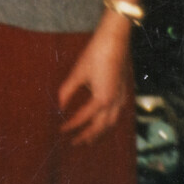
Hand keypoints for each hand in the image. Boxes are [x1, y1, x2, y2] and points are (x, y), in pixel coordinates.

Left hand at [56, 15, 135, 144]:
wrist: (115, 39)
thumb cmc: (95, 54)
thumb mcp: (77, 73)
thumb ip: (67, 91)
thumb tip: (59, 106)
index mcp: (102, 99)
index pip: (84, 119)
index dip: (72, 126)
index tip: (61, 131)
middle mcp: (115, 102)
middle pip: (101, 127)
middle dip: (88, 137)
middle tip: (75, 144)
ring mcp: (122, 97)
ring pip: (112, 123)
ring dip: (100, 133)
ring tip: (89, 139)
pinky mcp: (124, 92)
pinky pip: (117, 114)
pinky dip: (108, 122)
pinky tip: (101, 122)